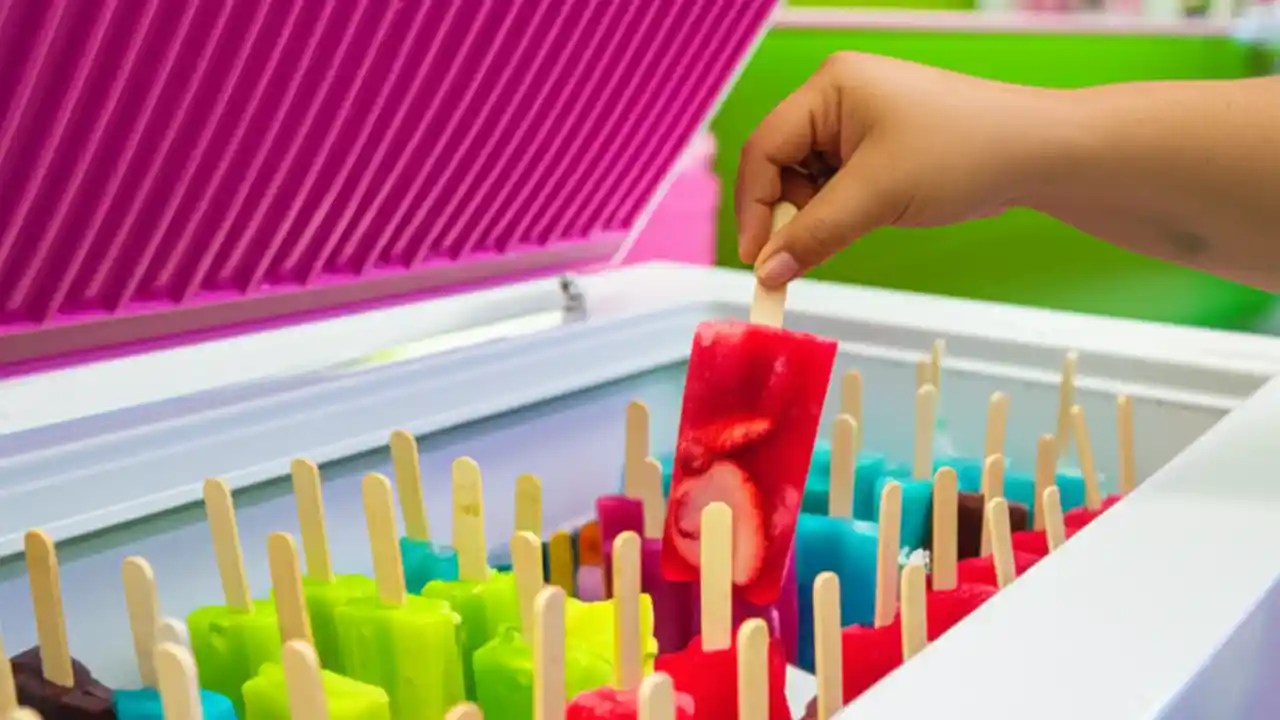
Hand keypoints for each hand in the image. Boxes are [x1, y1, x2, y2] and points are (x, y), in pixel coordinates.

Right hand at [736, 52, 1072, 286]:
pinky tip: (862, 222)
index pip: (764, 149)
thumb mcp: (878, 197)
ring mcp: (859, 120)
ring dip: (815, 216)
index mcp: (830, 88)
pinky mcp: (878, 146)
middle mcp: (838, 97)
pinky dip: (838, 212)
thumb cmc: (967, 152)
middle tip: (792, 259)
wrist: (1038, 154)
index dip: (754, 208)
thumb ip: (814, 236)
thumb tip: (767, 271)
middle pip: (780, 164)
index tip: (757, 259)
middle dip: (786, 214)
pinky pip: (835, 184)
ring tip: (846, 233)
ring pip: (806, 180)